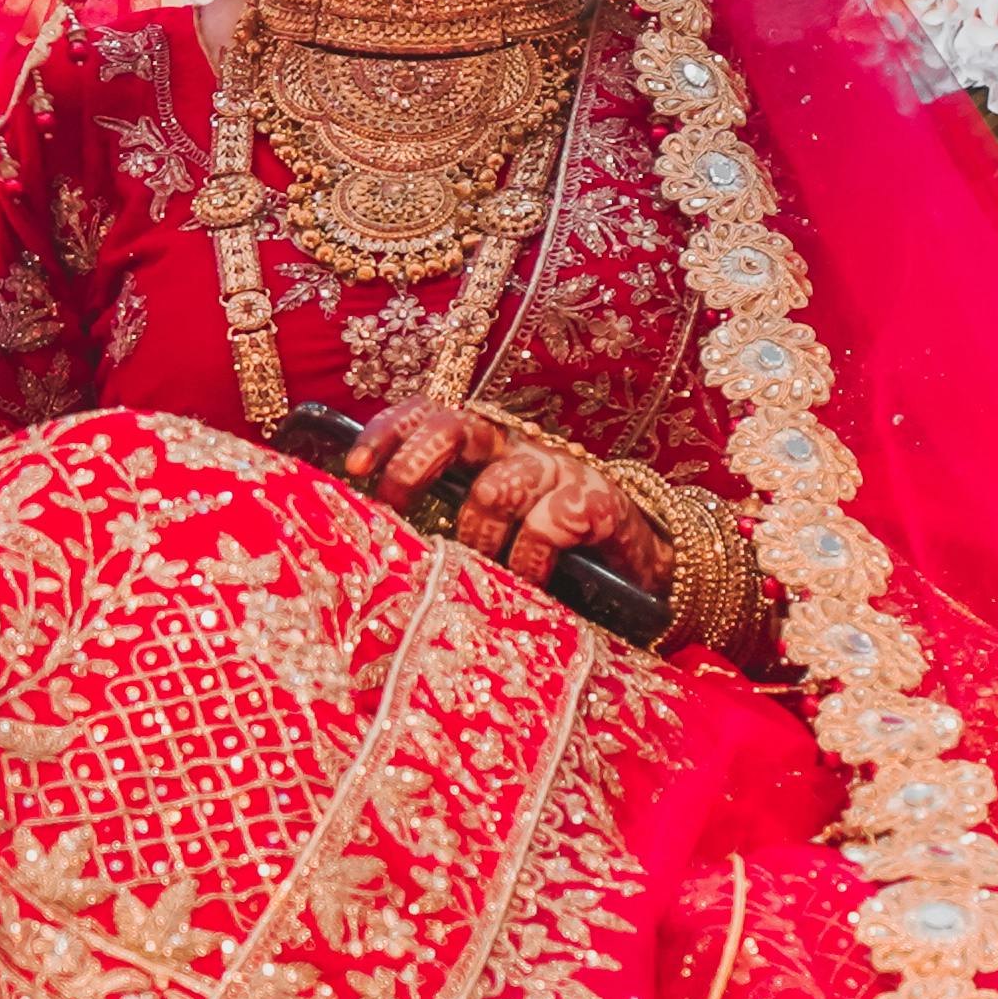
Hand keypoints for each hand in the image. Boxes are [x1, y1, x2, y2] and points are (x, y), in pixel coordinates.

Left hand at [345, 400, 675, 604]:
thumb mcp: (490, 529)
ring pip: (498, 486)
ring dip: (476, 534)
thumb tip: (372, 542)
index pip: (430, 415)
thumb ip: (445, 520)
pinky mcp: (597, 503)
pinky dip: (531, 561)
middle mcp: (519, 447)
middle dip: (415, 462)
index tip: (355, 469)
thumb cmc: (549, 550)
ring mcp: (559, 472)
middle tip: (395, 505)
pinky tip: (529, 583)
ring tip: (475, 567)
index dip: (388, 434)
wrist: (642, 566)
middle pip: (456, 427)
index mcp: (486, 446)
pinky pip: (551, 525)